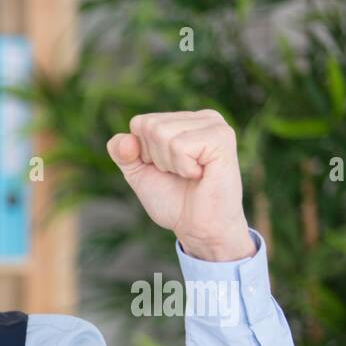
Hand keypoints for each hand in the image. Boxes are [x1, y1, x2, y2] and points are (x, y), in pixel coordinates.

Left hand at [106, 110, 253, 261]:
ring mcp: (214, 124)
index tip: (165, 170)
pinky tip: (200, 175)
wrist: (199, 228)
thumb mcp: (138, 174)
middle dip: (156, 158)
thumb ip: (122, 153)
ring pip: (162, 133)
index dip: (142, 154)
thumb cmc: (173, 200)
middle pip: (150, 126)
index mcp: (185, 120)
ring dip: (170, 164)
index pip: (140, 122)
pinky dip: (183, 167)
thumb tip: (124, 139)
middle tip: (179, 175)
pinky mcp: (222, 137)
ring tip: (190, 175)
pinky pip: (179, 145)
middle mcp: (202, 117)